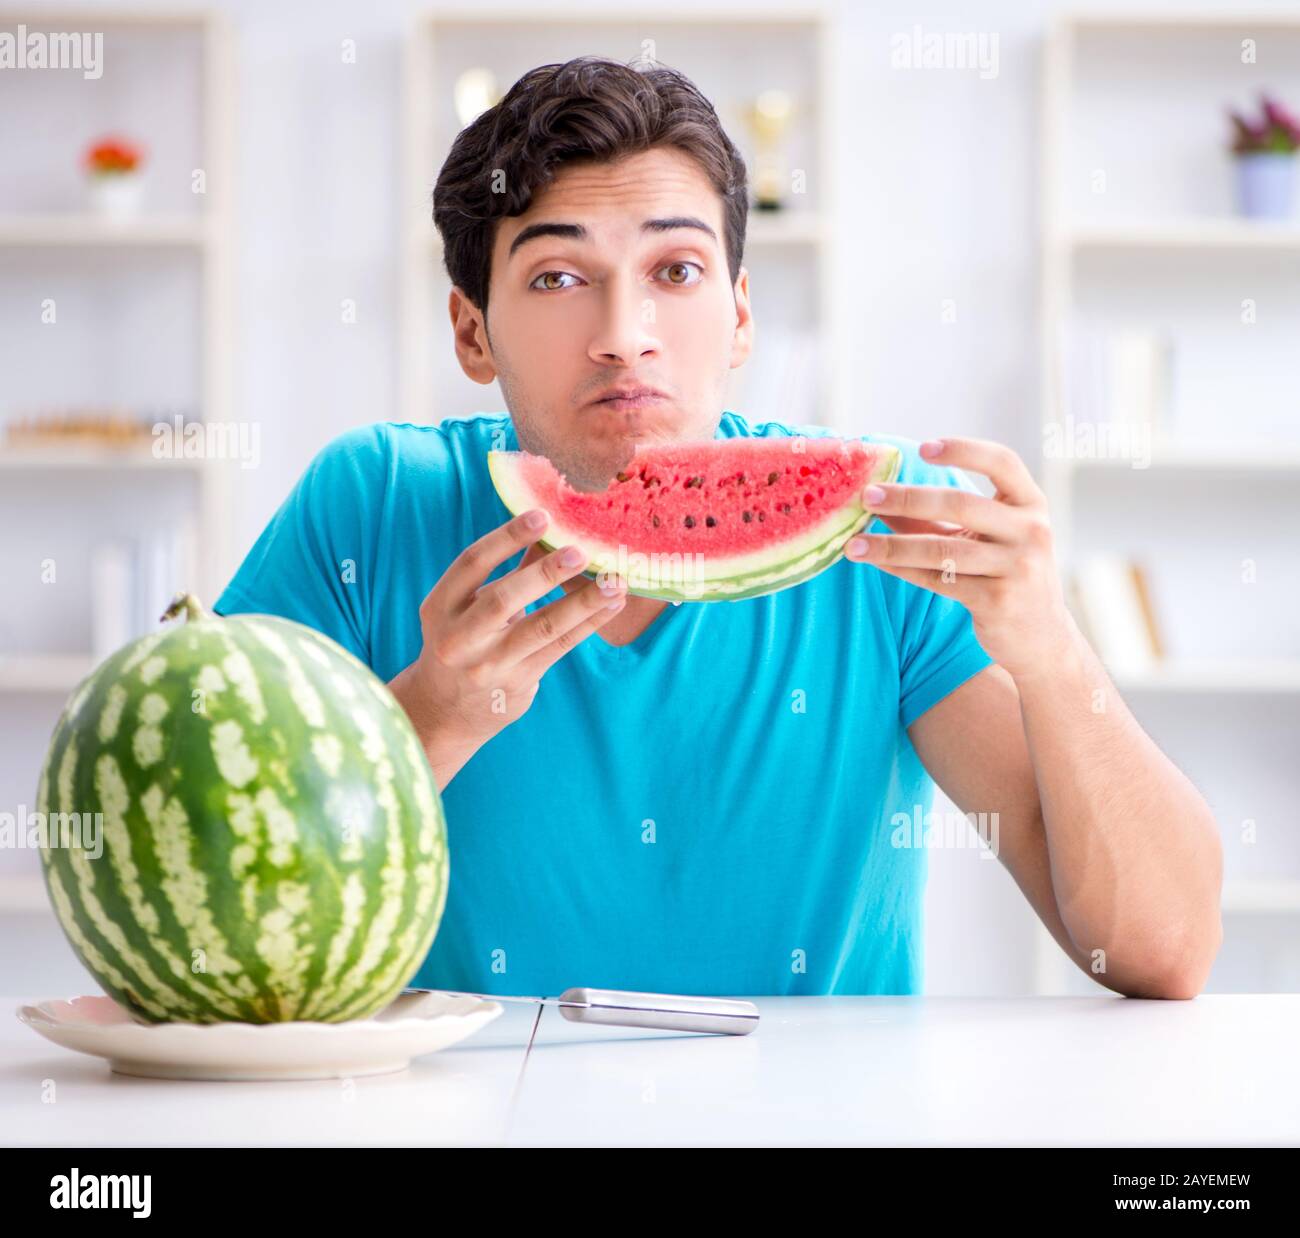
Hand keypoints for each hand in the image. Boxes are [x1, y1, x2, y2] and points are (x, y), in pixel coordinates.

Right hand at [388, 508, 626, 780]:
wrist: (444, 711)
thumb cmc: (464, 643)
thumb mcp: (467, 608)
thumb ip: (505, 573)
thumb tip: (547, 530)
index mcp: (440, 606)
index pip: (471, 563)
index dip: (505, 538)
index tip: (541, 516)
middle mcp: (459, 637)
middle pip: (503, 599)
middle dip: (544, 574)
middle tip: (581, 552)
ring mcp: (489, 664)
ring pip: (541, 628)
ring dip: (582, 602)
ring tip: (615, 582)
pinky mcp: (518, 681)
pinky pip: (560, 647)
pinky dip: (588, 622)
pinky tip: (611, 604)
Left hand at [843, 437, 1075, 680]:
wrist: (1041, 638)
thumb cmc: (1005, 575)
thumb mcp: (983, 537)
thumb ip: (938, 516)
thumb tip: (881, 495)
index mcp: (1030, 504)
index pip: (1002, 462)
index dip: (963, 450)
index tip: (921, 448)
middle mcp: (1031, 530)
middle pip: (961, 503)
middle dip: (907, 498)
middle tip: (867, 496)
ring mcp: (1018, 566)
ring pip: (942, 548)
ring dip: (892, 544)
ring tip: (854, 543)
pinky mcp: (998, 600)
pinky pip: (938, 579)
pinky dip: (902, 569)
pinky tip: (876, 562)